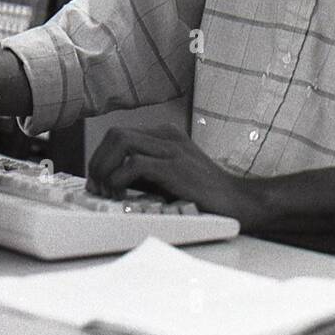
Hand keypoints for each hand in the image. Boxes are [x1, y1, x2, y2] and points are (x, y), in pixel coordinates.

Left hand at [86, 123, 256, 224]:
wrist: (237, 200)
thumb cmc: (203, 192)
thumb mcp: (169, 174)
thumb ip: (144, 172)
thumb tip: (109, 180)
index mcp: (164, 135)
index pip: (118, 134)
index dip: (100, 157)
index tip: (96, 181)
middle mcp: (166, 135)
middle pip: (115, 134)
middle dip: (98, 161)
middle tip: (98, 187)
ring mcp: (171, 148)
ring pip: (120, 141)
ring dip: (105, 167)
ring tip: (108, 190)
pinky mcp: (175, 166)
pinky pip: (134, 163)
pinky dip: (119, 179)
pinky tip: (122, 195)